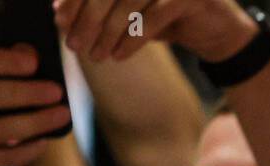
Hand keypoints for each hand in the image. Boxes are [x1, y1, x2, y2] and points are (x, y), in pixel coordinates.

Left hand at [54, 0, 259, 63]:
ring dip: (108, 32)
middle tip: (74, 45)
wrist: (210, 31)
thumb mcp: (125, 15)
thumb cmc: (161, 19)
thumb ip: (95, 10)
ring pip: (130, 1)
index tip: (59, 20)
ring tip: (96, 56)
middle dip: (88, 17)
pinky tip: (118, 56)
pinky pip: (155, 15)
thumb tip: (59, 13)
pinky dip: (132, 39)